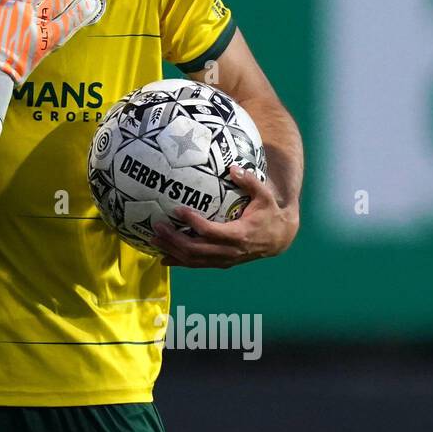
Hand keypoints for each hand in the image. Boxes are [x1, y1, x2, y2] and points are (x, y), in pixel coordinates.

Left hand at [152, 164, 298, 267]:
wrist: (279, 239)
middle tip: (157, 226)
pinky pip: (197, 265)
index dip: (193, 222)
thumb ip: (249, 181)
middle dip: (174, 239)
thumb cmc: (269, 214)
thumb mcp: (265, 196)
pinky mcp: (221, 263)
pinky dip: (179, 261)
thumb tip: (232, 167)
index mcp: (238, 234)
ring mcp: (224, 260)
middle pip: (196, 249)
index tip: (178, 210)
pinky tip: (162, 257)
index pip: (211, 231)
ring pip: (194, 260)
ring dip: (172, 251)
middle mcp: (229, 251)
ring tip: (153, 240)